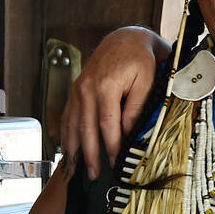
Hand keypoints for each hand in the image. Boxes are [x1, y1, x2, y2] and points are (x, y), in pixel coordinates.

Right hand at [60, 27, 168, 179]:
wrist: (125, 39)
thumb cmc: (141, 60)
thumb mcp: (147, 81)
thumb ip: (137, 107)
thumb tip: (128, 132)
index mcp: (105, 86)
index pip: (107, 124)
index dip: (110, 146)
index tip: (115, 163)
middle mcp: (86, 88)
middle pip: (85, 128)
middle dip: (90, 154)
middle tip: (95, 175)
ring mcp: (77, 89)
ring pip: (72, 124)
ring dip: (74, 149)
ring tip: (77, 170)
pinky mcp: (75, 91)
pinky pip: (68, 116)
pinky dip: (67, 134)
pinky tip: (68, 150)